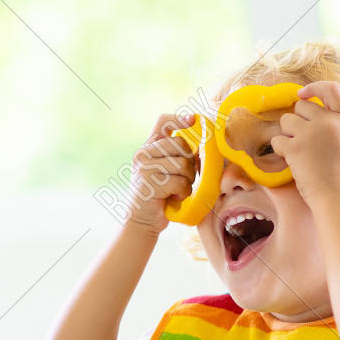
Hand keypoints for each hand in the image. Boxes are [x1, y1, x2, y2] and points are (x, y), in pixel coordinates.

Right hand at [125, 113, 197, 232]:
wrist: (141, 221)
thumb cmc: (158, 196)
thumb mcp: (163, 172)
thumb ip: (175, 157)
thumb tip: (199, 147)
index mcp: (147, 148)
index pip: (163, 122)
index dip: (180, 119)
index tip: (194, 119)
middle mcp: (143, 154)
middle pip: (181, 144)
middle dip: (190, 163)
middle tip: (184, 178)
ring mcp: (145, 168)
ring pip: (183, 164)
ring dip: (188, 180)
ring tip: (178, 190)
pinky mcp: (150, 183)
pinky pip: (180, 182)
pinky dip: (183, 192)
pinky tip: (174, 197)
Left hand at [272, 82, 339, 208]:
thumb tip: (327, 120)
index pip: (332, 89)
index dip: (314, 87)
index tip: (302, 94)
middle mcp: (329, 123)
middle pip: (301, 106)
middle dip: (297, 119)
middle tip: (301, 139)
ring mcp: (311, 134)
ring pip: (286, 120)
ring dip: (287, 133)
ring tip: (297, 151)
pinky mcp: (295, 148)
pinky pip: (277, 140)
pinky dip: (280, 149)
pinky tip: (289, 160)